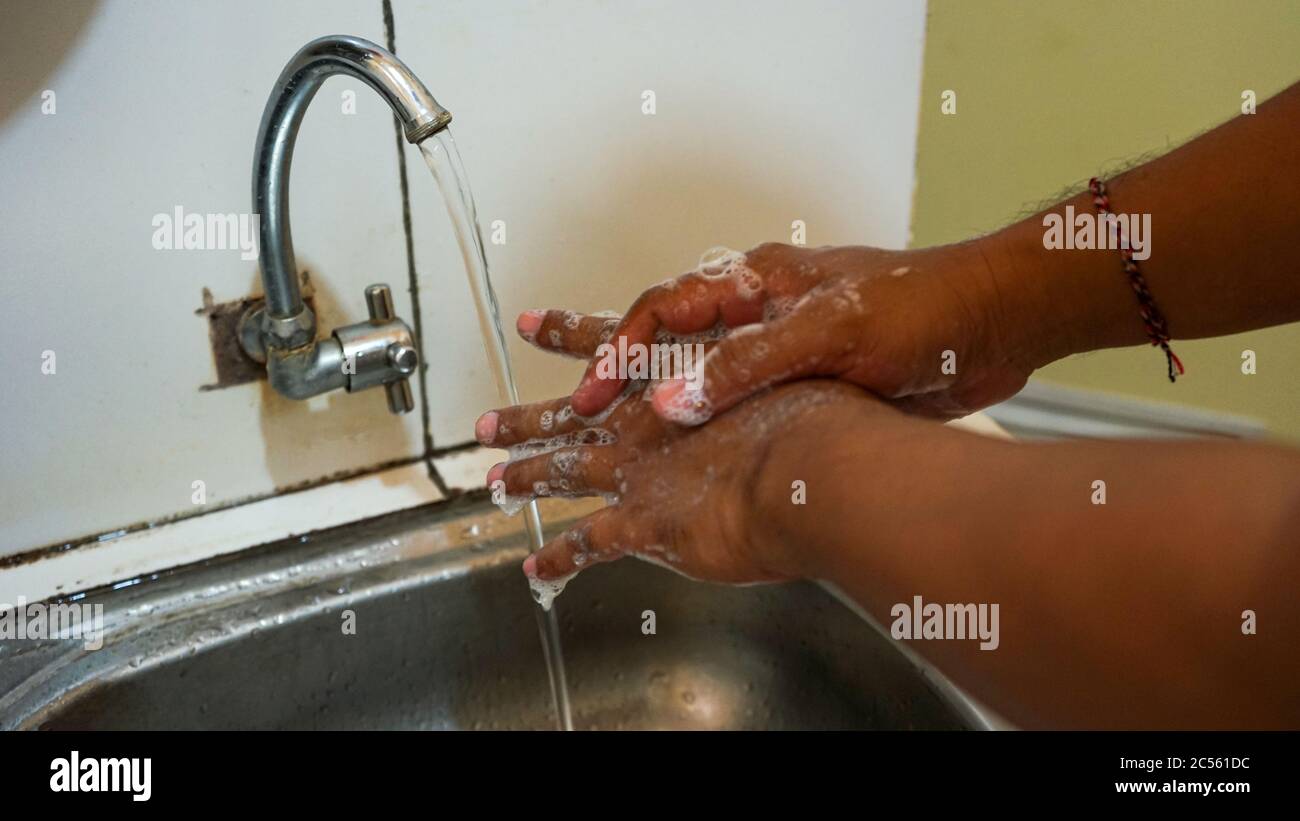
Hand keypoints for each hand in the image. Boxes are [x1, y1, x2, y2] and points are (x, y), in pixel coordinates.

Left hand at [475, 312, 891, 584]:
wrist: (812, 467)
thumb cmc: (811, 417)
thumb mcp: (778, 373)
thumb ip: (756, 378)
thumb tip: (766, 376)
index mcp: (669, 377)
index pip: (604, 346)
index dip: (564, 332)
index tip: (529, 321)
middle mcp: (639, 423)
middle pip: (566, 418)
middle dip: (523, 422)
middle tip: (486, 425)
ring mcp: (634, 474)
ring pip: (561, 475)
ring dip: (525, 479)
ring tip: (494, 483)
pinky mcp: (641, 525)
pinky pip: (586, 545)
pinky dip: (558, 558)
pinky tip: (536, 568)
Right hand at [554, 240, 1045, 422]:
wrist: (995, 330)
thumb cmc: (922, 312)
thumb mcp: (828, 334)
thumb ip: (746, 365)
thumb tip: (667, 398)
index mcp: (755, 284)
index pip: (662, 311)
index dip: (617, 353)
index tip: (586, 397)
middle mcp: (756, 314)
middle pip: (660, 332)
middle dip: (598, 348)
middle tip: (539, 358)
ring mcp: (778, 352)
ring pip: (693, 374)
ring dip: (642, 394)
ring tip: (587, 415)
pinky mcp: (804, 389)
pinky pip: (734, 408)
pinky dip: (699, 427)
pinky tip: (677, 451)